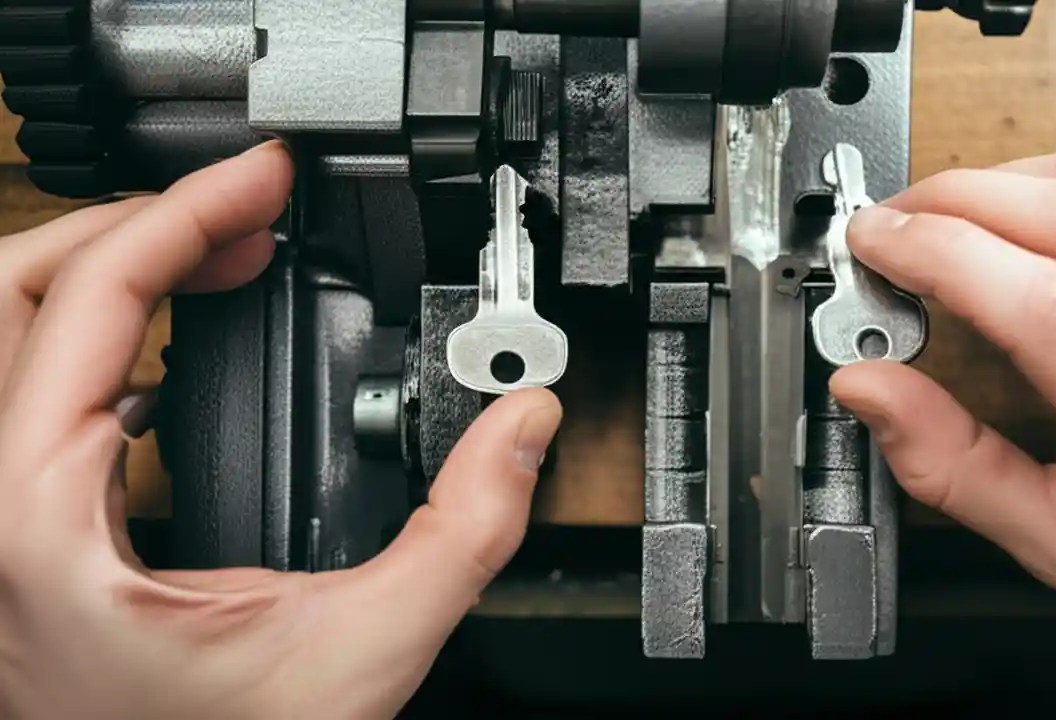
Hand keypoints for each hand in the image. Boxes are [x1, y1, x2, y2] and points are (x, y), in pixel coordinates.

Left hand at [0, 142, 562, 718]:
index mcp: (44, 513)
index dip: (189, 210)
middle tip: (240, 210)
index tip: (263, 181)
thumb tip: (519, 426)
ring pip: (8, 329)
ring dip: (109, 268)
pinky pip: (30, 385)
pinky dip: (100, 332)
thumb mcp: (366, 647)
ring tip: (212, 250)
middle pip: (18, 283)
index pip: (96, 297)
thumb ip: (465, 529)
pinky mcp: (20, 525)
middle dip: (136, 220)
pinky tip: (171, 341)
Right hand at [832, 146, 1055, 687]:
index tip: (875, 246)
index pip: (1045, 304)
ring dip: (1002, 181)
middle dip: (955, 200)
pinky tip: (1012, 219)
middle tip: (888, 225)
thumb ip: (956, 469)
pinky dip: (1055, 189)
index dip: (940, 255)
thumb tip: (868, 387)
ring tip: (938, 216)